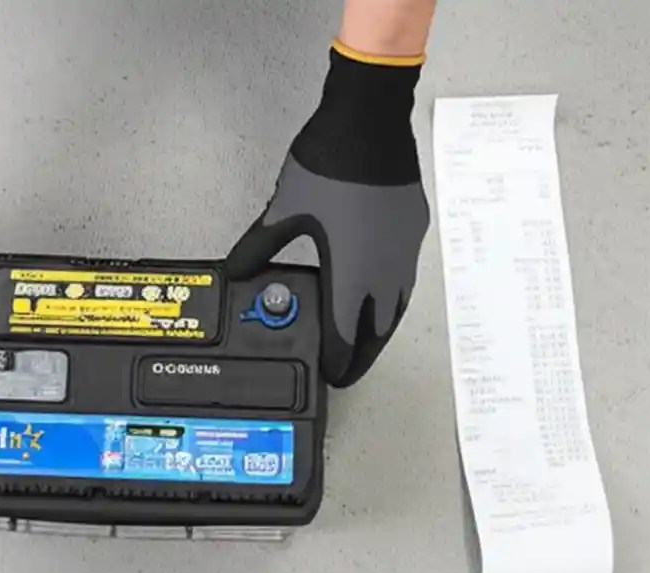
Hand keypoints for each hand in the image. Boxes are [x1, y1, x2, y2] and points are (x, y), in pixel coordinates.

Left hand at [226, 43, 429, 387]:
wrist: (371, 120)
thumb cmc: (330, 163)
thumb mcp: (283, 209)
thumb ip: (259, 246)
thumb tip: (235, 269)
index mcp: (352, 274)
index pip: (345, 335)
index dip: (337, 361)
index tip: (332, 374)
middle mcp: (385, 271)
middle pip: (379, 331)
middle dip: (363, 355)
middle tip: (350, 371)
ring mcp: (404, 250)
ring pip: (398, 306)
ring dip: (382, 329)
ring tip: (367, 340)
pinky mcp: (413, 229)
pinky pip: (406, 276)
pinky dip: (394, 296)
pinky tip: (383, 292)